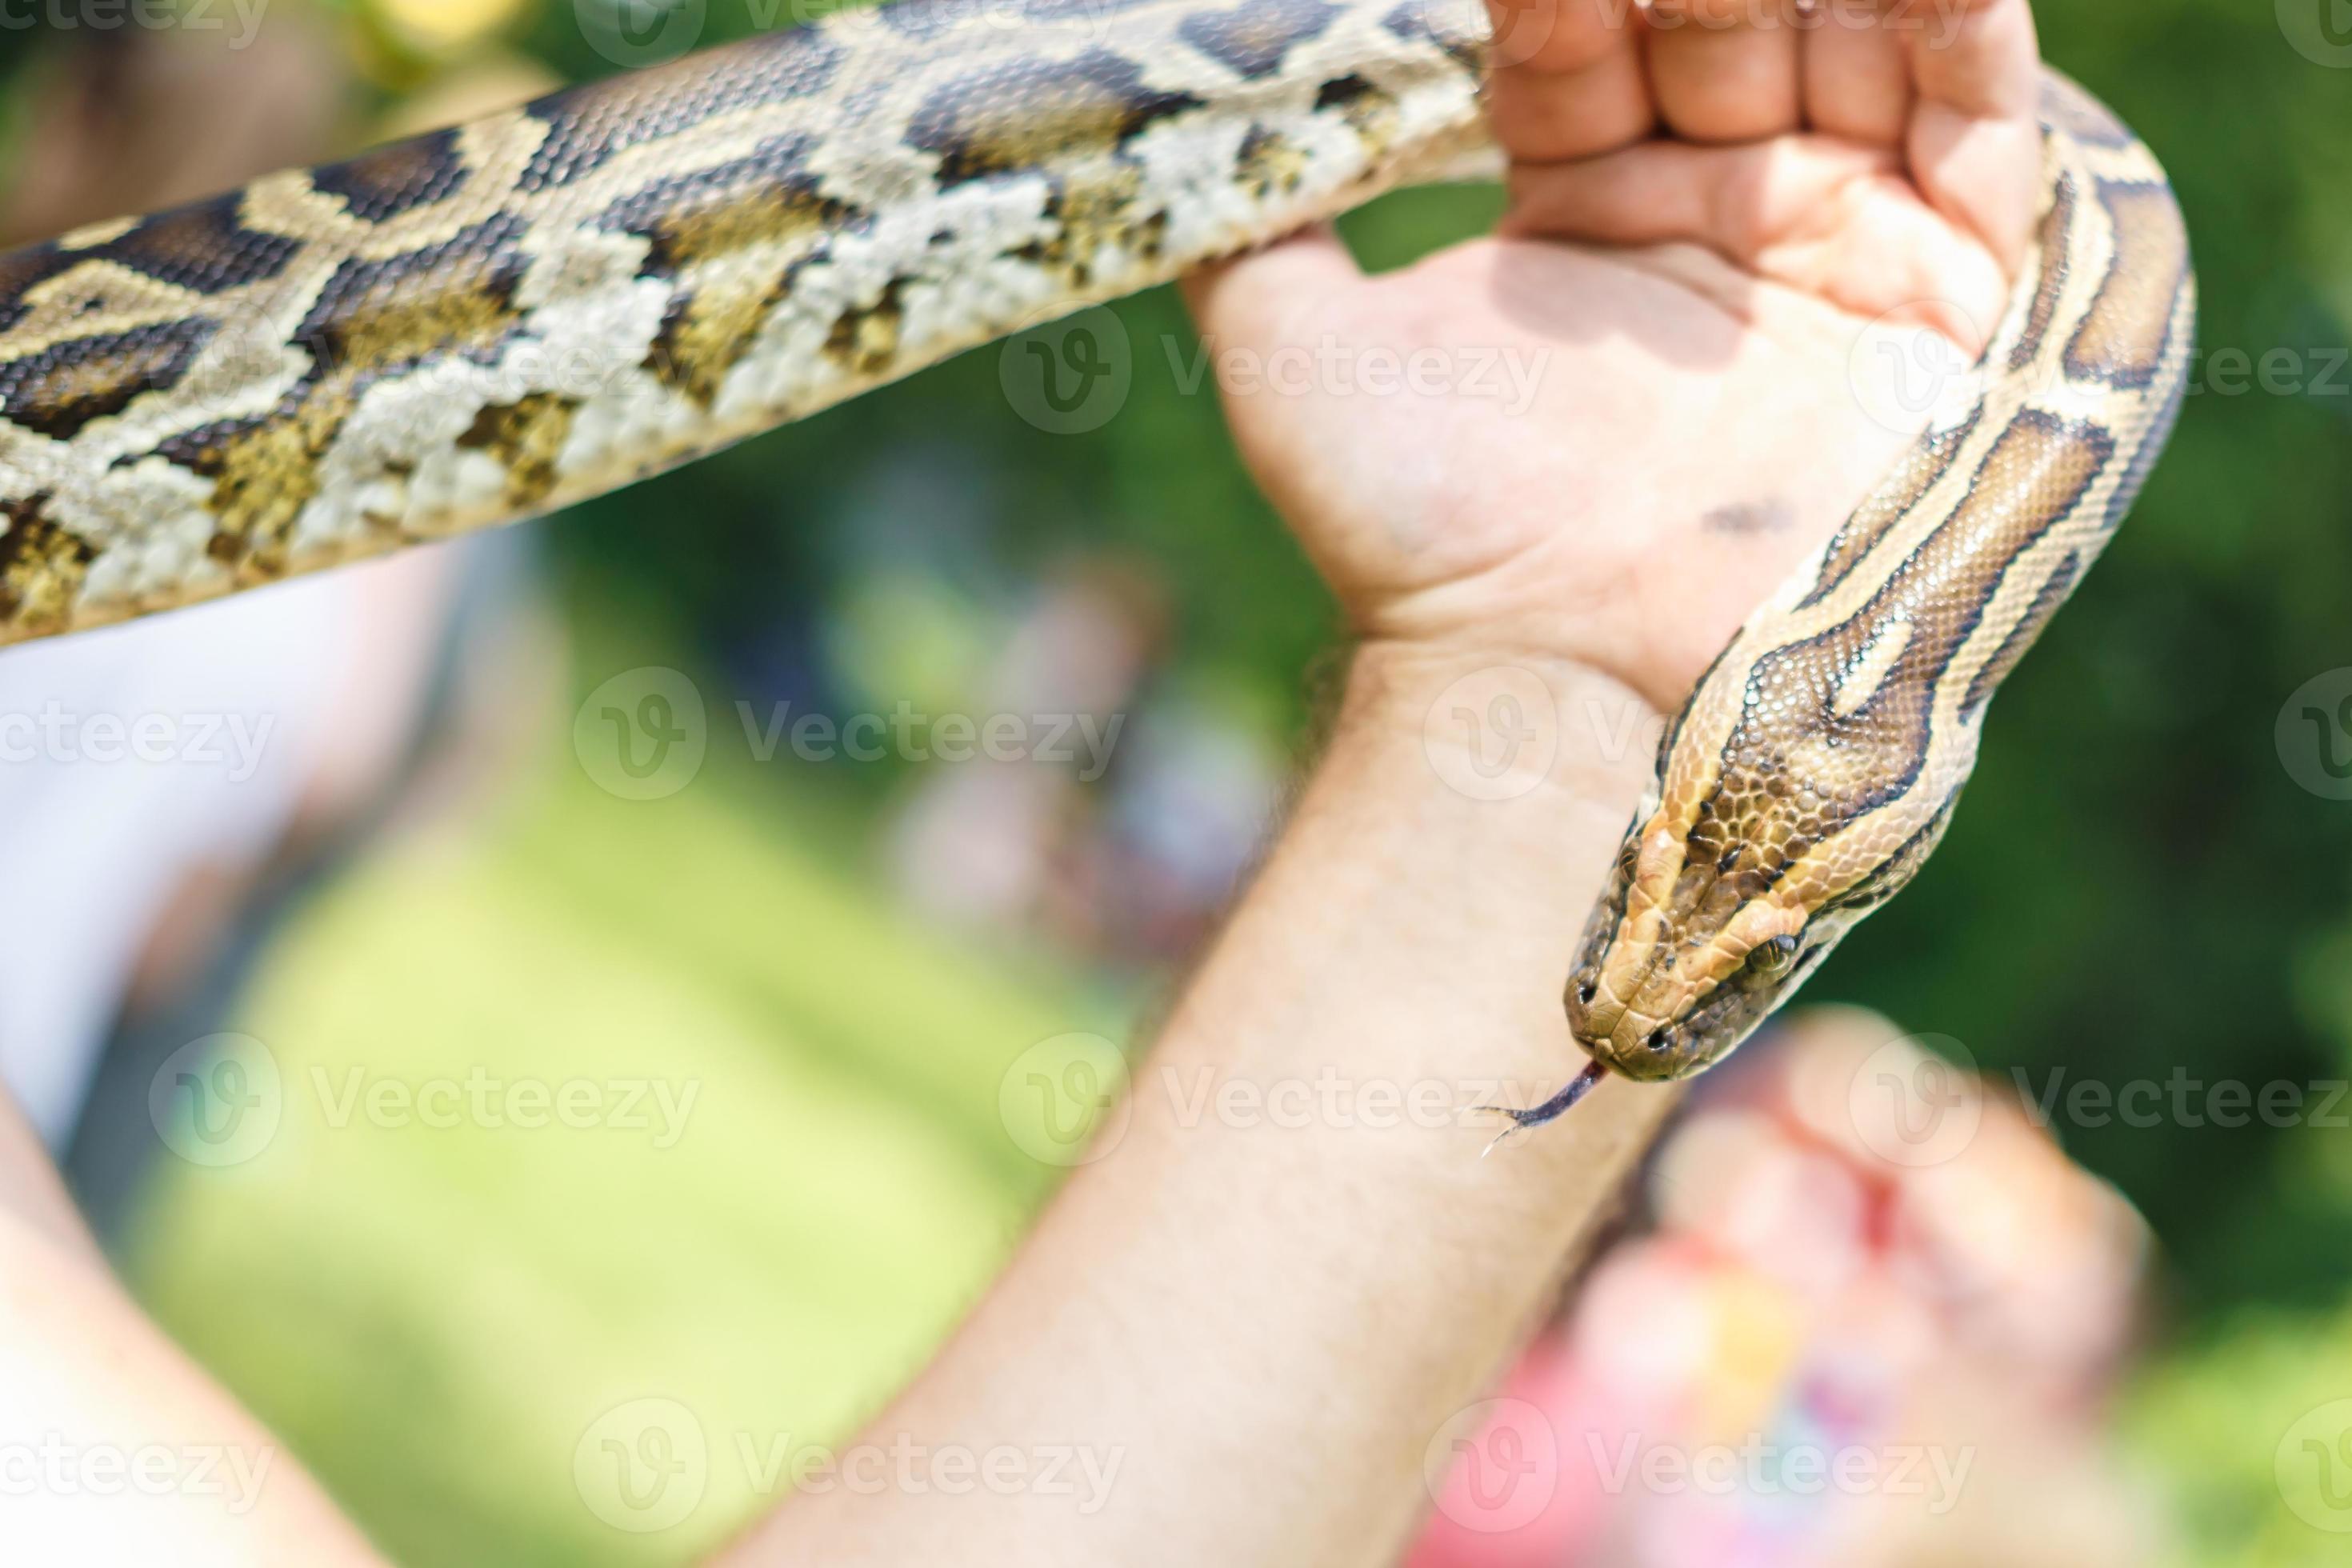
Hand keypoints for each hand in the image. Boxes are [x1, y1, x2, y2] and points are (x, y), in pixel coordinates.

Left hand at [1183, 0, 2042, 710]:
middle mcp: (1717, 206)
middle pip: (1726, 14)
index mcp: (1582, 200)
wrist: (1553, 674)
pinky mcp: (1952, 295)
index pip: (1576, 32)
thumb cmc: (1420, 535)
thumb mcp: (1291, 352)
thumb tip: (1181, 118)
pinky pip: (1982, 128)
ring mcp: (1840, 242)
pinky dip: (1966, 25)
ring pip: (1857, 41)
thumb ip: (1250, 221)